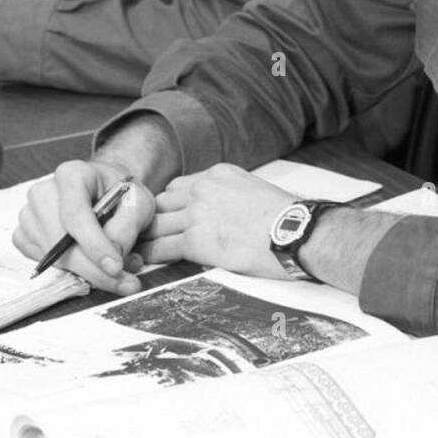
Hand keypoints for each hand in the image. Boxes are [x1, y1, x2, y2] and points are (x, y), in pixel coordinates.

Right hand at [14, 158, 157, 293]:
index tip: (116, 267)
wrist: (106, 192)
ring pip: (54, 258)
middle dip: (95, 269)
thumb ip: (127, 227)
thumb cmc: (121, 194)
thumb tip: (113, 254)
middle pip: (61, 242)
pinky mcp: (24, 236)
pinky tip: (93, 263)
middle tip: (126, 283)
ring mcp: (29, 215)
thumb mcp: (139, 203)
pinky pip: (45, 264)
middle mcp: (43, 192)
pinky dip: (72, 271)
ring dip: (88, 273)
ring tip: (119, 271)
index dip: (95, 245)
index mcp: (71, 175)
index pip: (76, 215)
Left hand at [137, 164, 298, 279]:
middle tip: (148, 235)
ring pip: (157, 223)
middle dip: (155, 219)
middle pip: (163, 202)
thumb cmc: (287, 219)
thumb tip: (222, 217)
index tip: (167, 218)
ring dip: (149, 237)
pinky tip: (144, 262)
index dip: (170, 205)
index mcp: (219, 174)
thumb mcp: (254, 191)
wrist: (298, 232)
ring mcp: (197, 213)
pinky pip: (162, 247)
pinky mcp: (196, 239)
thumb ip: (230, 197)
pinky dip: (151, 255)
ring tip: (139, 250)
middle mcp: (204, 188)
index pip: (179, 187)